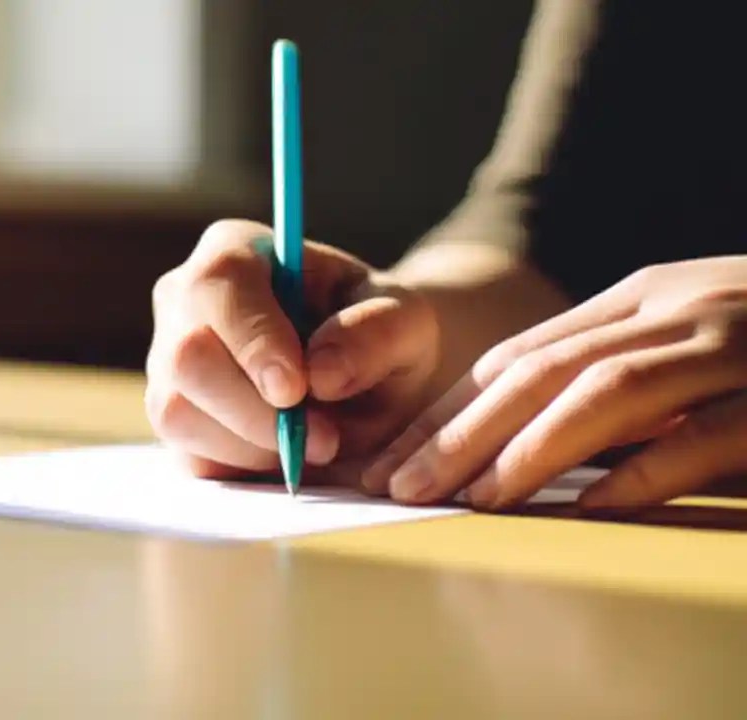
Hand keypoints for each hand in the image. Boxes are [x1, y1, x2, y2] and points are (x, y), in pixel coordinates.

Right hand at [145, 219, 439, 478]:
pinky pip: (186, 454)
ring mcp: (167, 361)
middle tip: (324, 437)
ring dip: (253, 445)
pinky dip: (242, 467)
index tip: (296, 389)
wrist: (372, 380)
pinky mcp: (173, 416)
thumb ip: (376, 333)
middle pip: (186, 357)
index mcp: (235, 250)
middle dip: (256, 412)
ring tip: (313, 442)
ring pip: (178, 413)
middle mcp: (184, 300)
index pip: (218, 284)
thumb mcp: (406, 323)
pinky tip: (284, 452)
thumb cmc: (380, 335)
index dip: (252, 339)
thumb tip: (322, 372)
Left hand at [364, 256, 746, 509]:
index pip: (519, 357)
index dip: (450, 409)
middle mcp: (677, 309)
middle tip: (401, 485)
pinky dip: (643, 471)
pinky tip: (590, 506)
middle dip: (460, 432)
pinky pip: (705, 433)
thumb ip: (607, 379)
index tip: (395, 458)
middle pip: (542, 372)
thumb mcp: (679, 344)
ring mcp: (733, 345)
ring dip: (529, 450)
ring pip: (607, 392)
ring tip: (472, 499)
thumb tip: (509, 441)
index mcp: (641, 297)